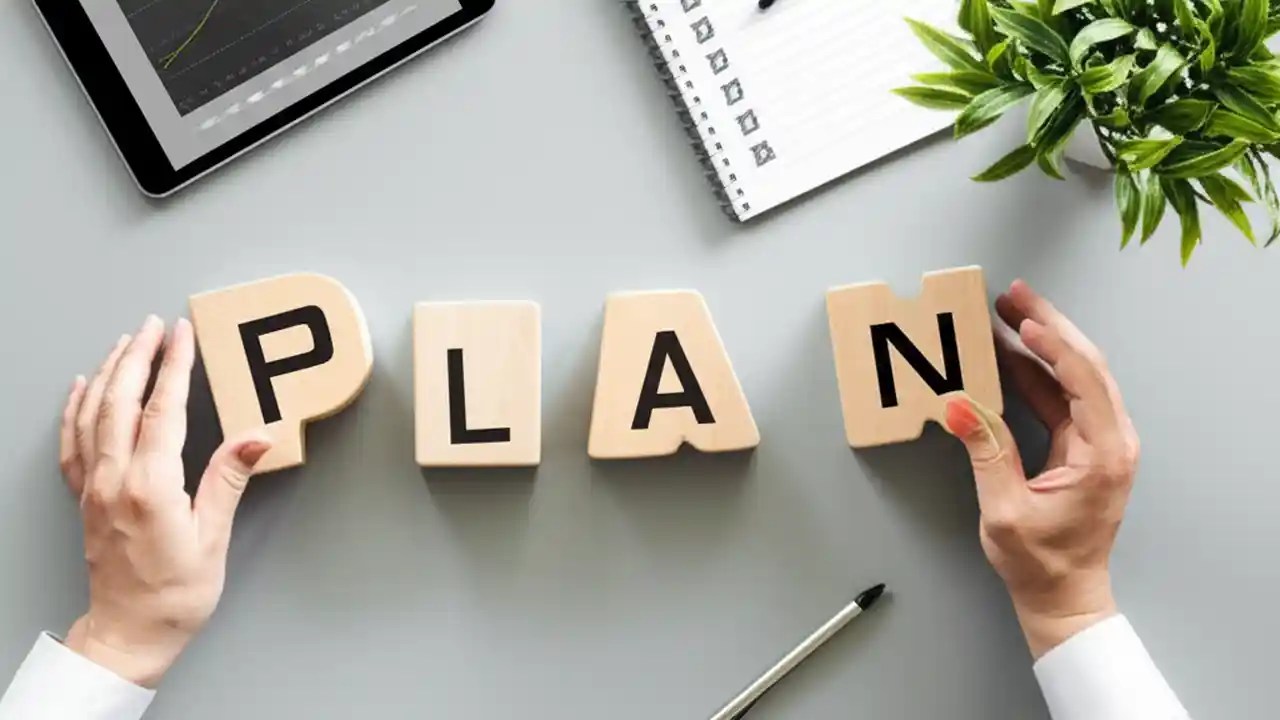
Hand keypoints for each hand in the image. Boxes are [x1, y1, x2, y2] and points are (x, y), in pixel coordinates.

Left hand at [58, 316, 272, 686]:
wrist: (130, 632)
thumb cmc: (175, 594)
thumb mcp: (213, 538)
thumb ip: (228, 481)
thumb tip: (255, 439)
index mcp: (150, 487)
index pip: (163, 411)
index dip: (174, 367)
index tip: (183, 335)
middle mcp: (115, 481)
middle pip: (122, 402)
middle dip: (139, 356)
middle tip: (155, 324)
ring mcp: (94, 487)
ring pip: (94, 415)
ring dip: (110, 373)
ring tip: (126, 342)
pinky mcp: (85, 498)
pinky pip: (72, 442)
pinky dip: (76, 409)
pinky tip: (82, 389)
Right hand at [943, 280, 1139, 658]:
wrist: (1064, 595)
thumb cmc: (1042, 564)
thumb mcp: (1005, 510)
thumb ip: (985, 452)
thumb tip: (958, 406)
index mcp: (1104, 454)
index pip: (1083, 381)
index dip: (1052, 344)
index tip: (1024, 318)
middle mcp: (1112, 441)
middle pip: (1085, 365)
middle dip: (1048, 326)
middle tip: (1013, 296)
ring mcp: (1101, 442)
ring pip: (1075, 376)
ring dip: (1042, 344)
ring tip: (1007, 314)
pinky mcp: (1084, 446)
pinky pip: (1063, 396)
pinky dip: (1037, 371)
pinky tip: (1009, 355)